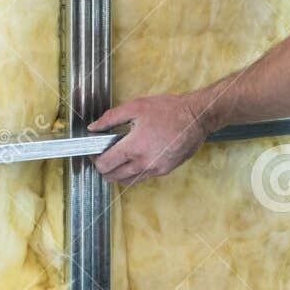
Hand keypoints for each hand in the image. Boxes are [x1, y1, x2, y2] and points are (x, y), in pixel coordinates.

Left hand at [89, 93, 211, 185]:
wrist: (196, 118)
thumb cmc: (168, 110)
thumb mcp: (136, 107)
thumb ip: (110, 118)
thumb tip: (93, 128)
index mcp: (133, 147)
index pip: (105, 165)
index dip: (97, 160)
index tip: (98, 153)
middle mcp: (143, 162)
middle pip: (113, 177)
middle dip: (106, 169)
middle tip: (107, 156)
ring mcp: (155, 169)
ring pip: (127, 182)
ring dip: (119, 174)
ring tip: (120, 160)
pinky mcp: (165, 171)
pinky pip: (143, 178)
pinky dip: (135, 173)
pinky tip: (136, 159)